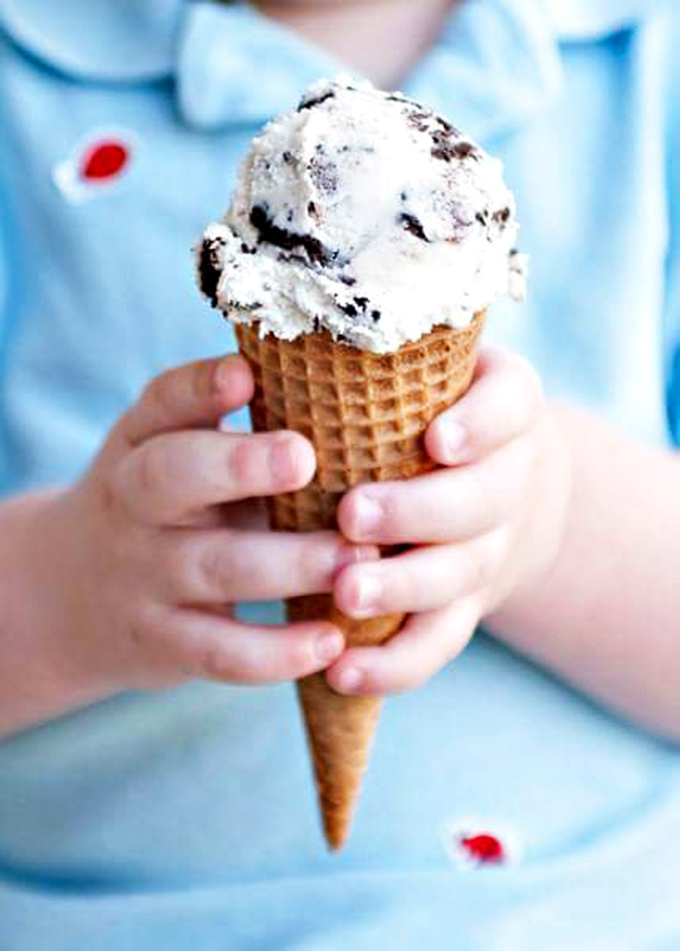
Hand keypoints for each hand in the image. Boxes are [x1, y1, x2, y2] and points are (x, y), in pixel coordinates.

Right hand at [38, 356, 376, 693]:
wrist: (70, 596)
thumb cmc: (156, 507)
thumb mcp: (165, 452)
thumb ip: (217, 417)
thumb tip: (319, 371)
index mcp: (142, 445)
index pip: (163, 403)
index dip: (202, 387)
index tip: (246, 375)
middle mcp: (134, 504)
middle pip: (172, 477)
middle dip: (239, 466)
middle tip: (305, 458)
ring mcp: (145, 578)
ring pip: (216, 568)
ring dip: (292, 565)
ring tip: (361, 559)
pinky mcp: (164, 644)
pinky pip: (220, 652)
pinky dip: (276, 652)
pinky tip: (332, 641)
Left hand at [325, 350, 571, 696]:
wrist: (490, 485)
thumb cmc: (428, 412)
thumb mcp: (425, 373)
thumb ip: (376, 364)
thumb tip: (258, 353)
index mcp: (503, 409)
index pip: (510, 406)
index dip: (480, 426)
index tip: (435, 440)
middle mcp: (508, 482)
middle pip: (482, 501)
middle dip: (419, 510)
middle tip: (354, 514)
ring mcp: (487, 551)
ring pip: (457, 576)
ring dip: (402, 588)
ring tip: (345, 592)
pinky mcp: (460, 609)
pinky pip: (437, 643)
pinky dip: (395, 664)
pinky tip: (343, 672)